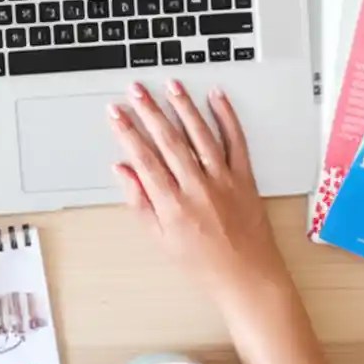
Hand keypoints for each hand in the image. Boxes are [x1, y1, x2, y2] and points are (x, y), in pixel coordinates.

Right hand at [108, 81, 295, 310]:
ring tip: (171, 85)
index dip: (126, 132)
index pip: (143, 159)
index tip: (116, 113)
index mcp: (172, 205)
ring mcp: (223, 181)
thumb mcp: (159, 240)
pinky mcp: (245, 178)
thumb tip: (122, 170)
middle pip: (169, 140)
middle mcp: (197, 188)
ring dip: (184, 106)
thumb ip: (139, 202)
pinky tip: (216, 98)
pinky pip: (236, 142)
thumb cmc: (203, 264)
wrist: (248, 278)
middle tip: (136, 89)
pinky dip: (227, 117)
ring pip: (200, 135)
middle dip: (149, 110)